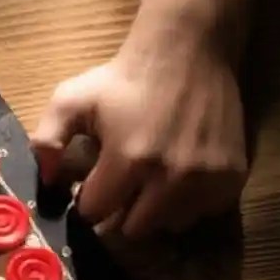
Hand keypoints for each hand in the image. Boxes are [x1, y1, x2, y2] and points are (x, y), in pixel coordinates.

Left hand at [30, 37, 249, 238]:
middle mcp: (170, 176)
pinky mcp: (232, 176)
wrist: (188, 51)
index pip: (96, 212)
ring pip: (169, 225)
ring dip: (154, 212)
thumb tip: (47, 180)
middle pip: (132, 229)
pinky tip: (177, 179)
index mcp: (129, 160)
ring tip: (150, 182)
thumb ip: (47, 140)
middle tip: (120, 188)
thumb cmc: (125, 78)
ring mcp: (205, 178)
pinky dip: (188, 205)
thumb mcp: (71, 99)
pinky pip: (203, 213)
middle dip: (119, 213)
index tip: (90, 186)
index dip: (88, 201)